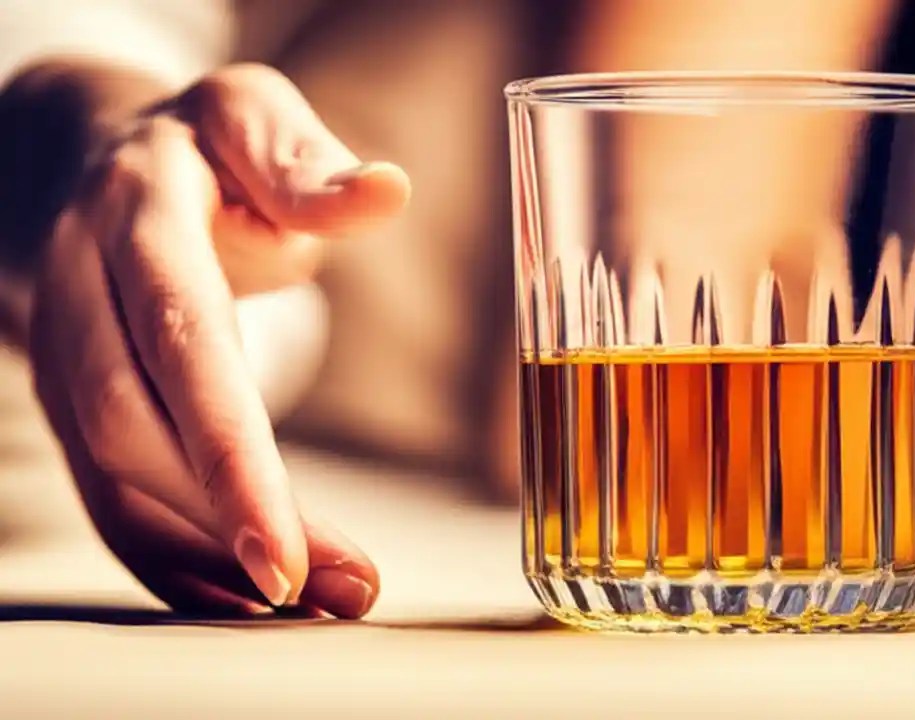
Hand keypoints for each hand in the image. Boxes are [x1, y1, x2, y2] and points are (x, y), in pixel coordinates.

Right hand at [26, 63, 408, 615]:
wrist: (83, 158)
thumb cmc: (200, 144)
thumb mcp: (251, 117)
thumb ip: (307, 162)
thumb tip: (386, 190)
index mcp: (138, 214)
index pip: (178, 339)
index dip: (226, 451)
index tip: (288, 549)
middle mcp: (82, 291)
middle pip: (137, 430)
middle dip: (232, 524)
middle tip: (344, 589)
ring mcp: (67, 355)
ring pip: (118, 480)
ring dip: (211, 557)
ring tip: (322, 604)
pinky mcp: (78, 404)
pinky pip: (112, 496)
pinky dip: (175, 558)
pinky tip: (245, 598)